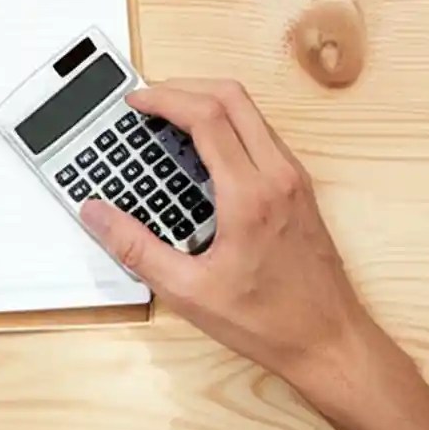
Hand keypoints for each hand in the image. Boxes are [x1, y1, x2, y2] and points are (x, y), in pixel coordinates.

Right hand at [78, 79, 428, 429]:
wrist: (331, 342)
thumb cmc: (270, 322)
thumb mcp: (187, 291)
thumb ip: (136, 247)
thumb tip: (98, 215)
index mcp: (250, 196)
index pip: (206, 117)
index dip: (165, 98)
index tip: (136, 102)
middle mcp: (278, 176)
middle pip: (233, 96)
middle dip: (184, 87)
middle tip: (149, 99)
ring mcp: (294, 179)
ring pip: (251, 110)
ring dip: (207, 101)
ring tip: (169, 117)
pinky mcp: (299, 187)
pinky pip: (261, 133)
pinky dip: (227, 123)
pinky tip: (201, 149)